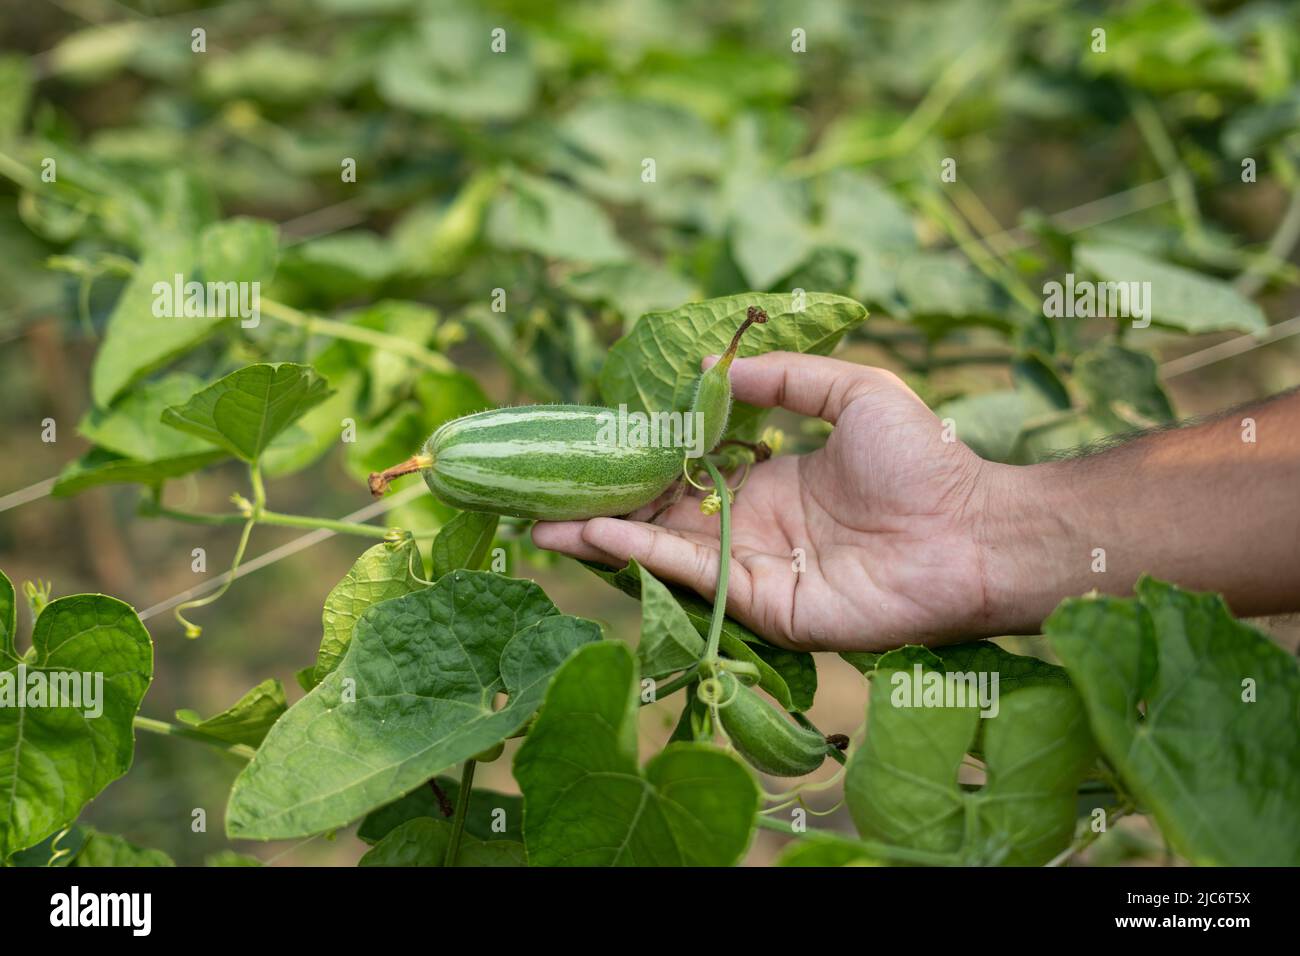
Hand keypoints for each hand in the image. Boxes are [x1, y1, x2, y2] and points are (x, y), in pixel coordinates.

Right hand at [532, 352, 998, 650]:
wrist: (974, 530)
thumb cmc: (926, 459)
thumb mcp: (853, 390)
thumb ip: (784, 379)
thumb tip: (712, 364)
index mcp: (770, 483)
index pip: (685, 476)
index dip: (637, 464)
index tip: (587, 449)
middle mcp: (752, 529)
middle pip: (660, 519)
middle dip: (602, 508)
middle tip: (540, 496)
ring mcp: (754, 571)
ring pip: (664, 553)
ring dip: (604, 538)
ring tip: (542, 525)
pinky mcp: (762, 606)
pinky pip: (694, 577)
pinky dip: (644, 557)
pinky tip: (599, 535)